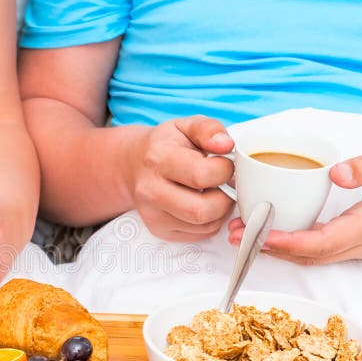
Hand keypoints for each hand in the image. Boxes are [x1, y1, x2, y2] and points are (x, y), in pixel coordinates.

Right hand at [131, 115, 235, 240]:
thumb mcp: (185, 126)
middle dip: (225, 198)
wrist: (134, 165)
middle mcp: (150, 191)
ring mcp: (153, 215)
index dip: (225, 170)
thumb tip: (226, 145)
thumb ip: (208, 129)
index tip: (225, 164)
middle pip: (201, 210)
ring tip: (215, 192)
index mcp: (158, 159)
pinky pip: (200, 234)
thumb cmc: (166, 145)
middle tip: (226, 184)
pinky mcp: (160, 230)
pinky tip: (204, 203)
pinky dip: (211, 221)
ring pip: (204, 225)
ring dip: (220, 211)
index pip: (201, 175)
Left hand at [228, 143, 361, 263]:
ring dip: (275, 249)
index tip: (259, 235)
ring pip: (311, 257)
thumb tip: (335, 173)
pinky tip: (269, 232)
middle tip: (235, 234)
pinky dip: (290, 245)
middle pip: (309, 256)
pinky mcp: (354, 245)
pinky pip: (317, 251)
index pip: (323, 242)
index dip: (288, 242)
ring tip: (241, 234)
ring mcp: (358, 248)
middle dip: (269, 249)